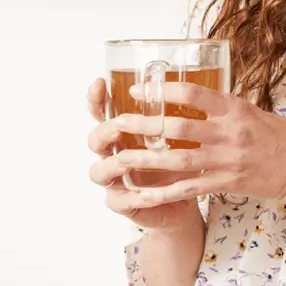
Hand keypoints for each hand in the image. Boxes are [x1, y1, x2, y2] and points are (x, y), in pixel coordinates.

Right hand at [87, 78, 203, 230]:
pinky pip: (118, 201)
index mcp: (124, 133)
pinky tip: (146, 194)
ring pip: (98, 171)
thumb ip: (177, 115)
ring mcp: (114, 179)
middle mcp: (114, 154)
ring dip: (112, 164)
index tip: (100, 83)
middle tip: (119, 126)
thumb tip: (191, 85)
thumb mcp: (181, 134)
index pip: (103, 112)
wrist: (185, 196)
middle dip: (104, 132)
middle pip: (95, 140)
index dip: (97, 99)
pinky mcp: (123, 203)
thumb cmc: (180, 160)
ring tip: (127, 161)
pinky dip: (131, 197)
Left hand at [91, 80, 285, 212]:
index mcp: (235, 110)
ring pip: (177, 160)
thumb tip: (196, 99)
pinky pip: (188, 189)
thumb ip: (224, 108)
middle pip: (177, 129)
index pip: (193, 95)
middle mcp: (228, 134)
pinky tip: (142, 193)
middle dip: (143, 126)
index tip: (139, 90)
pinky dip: (163, 192)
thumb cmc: (282, 137)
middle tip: (117, 122)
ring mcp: (226, 161)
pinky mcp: (225, 184)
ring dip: (145, 159)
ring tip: (120, 157)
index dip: (162, 91)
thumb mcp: (255, 111)